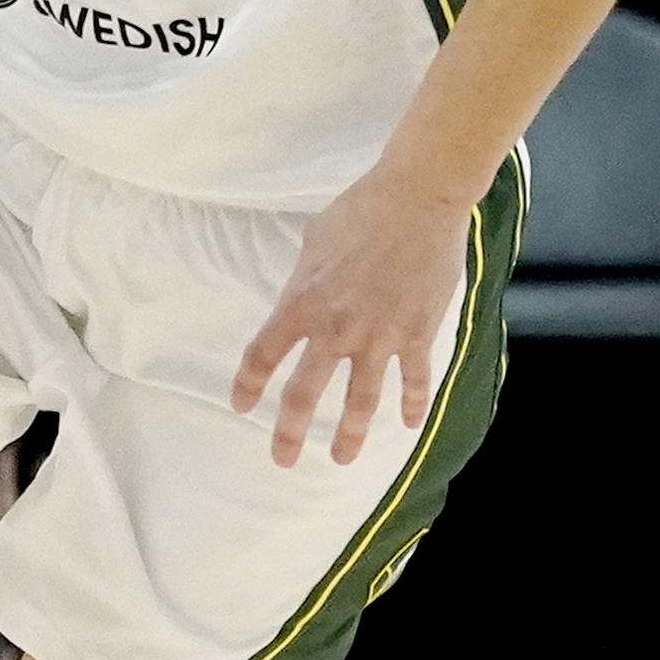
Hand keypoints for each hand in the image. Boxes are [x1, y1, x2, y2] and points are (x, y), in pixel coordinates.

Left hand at [234, 165, 472, 467]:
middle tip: (281, 459)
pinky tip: (408, 424)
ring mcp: (380, 337)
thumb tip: (306, 297)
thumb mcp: (314, 241)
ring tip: (341, 458)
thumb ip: (306, 280)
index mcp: (302, 302)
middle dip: (289, 433)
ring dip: (349, 435)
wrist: (417, 199)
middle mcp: (336, 329)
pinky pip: (414, 380)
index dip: (248, 385)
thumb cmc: (360, 209)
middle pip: (303, 395)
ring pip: (360, 402)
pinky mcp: (418, 334)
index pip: (263, 355)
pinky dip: (412, 405)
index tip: (241, 406)